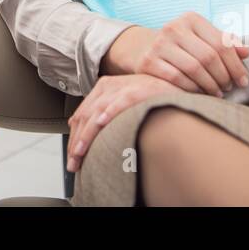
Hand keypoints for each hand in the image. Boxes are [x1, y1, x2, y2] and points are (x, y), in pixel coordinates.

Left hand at [66, 74, 181, 172]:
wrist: (176, 87)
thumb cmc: (150, 98)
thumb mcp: (121, 102)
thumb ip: (100, 111)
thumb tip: (73, 123)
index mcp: (104, 87)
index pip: (81, 114)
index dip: (73, 137)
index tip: (71, 158)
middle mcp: (110, 85)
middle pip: (85, 116)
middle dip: (76, 142)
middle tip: (73, 163)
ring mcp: (124, 87)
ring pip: (97, 112)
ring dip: (87, 135)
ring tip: (80, 152)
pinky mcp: (138, 90)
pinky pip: (120, 102)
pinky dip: (109, 112)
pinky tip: (101, 123)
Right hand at [104, 13, 248, 96]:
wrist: (144, 48)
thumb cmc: (182, 46)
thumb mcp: (202, 38)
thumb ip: (225, 43)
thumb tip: (247, 52)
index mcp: (191, 19)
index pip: (221, 43)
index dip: (236, 65)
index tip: (243, 81)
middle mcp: (174, 28)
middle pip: (208, 57)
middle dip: (223, 76)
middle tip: (229, 88)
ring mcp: (159, 44)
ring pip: (193, 69)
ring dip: (210, 85)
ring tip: (217, 92)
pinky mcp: (149, 61)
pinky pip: (177, 79)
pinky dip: (192, 89)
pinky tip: (199, 93)